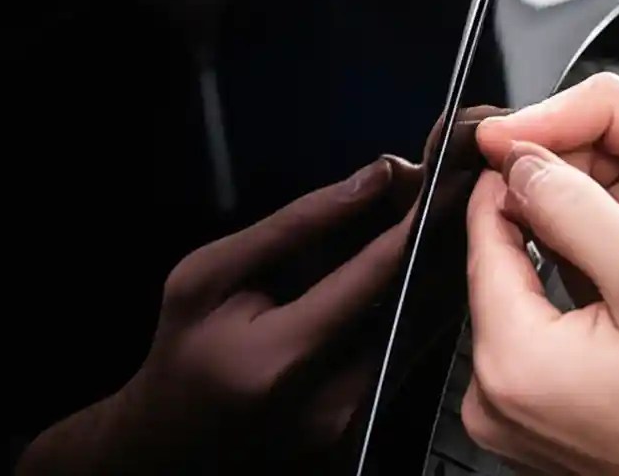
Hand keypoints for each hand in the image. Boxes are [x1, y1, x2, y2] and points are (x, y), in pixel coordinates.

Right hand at [16, 157, 421, 474]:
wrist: (172, 440)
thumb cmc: (185, 347)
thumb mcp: (209, 274)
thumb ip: (291, 227)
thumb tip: (374, 179)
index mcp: (281, 357)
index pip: (371, 278)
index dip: (415, 223)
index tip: (447, 180)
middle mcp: (331, 399)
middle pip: (410, 304)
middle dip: (430, 240)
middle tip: (440, 191)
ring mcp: (353, 421)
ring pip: (418, 330)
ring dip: (430, 270)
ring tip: (430, 219)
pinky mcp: (365, 426)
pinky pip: (402, 352)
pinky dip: (411, 304)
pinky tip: (410, 266)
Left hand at [461, 143, 618, 474]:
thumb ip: (579, 210)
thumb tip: (523, 164)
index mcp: (513, 363)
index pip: (483, 238)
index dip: (515, 180)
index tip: (545, 148)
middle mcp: (496, 403)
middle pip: (496, 273)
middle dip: (536, 222)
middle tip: (591, 189)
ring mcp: (515, 422)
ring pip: (516, 306)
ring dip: (551, 265)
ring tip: (610, 242)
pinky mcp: (539, 429)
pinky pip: (533, 347)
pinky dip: (563, 312)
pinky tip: (607, 301)